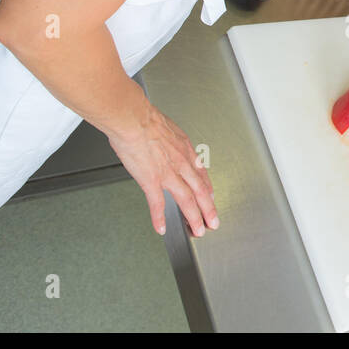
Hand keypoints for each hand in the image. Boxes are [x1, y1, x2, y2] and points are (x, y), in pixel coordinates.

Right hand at [107, 105, 217, 237]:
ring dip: (194, 217)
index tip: (210, 198)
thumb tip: (167, 143)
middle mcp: (181, 163)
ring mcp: (168, 173)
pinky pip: (157, 203)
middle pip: (200, 190)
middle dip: (208, 209)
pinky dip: (159, 218)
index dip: (208, 189)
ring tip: (197, 230)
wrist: (134, 119)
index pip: (201, 174)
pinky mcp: (151, 180)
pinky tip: (161, 228)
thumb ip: (171, 141)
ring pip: (186, 200)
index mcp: (185, 149)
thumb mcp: (168, 128)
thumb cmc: (146, 119)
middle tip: (213, 222)